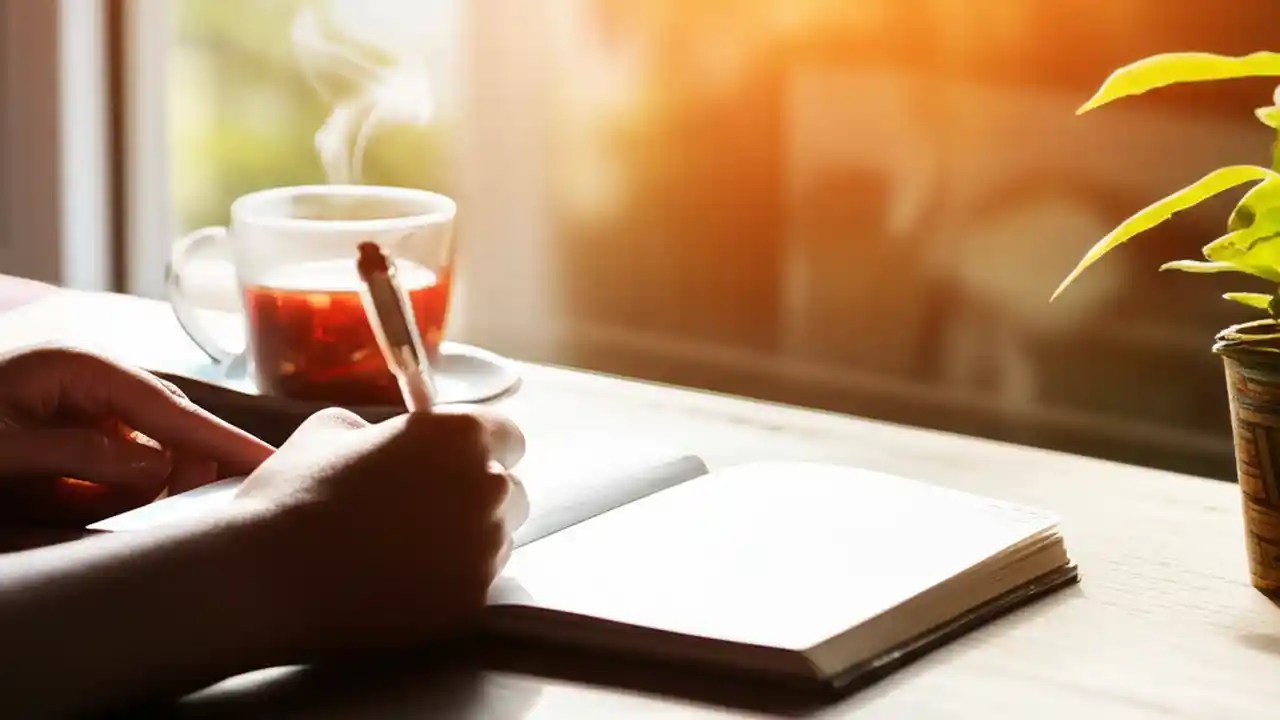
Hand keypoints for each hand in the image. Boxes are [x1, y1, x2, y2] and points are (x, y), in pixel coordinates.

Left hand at [0, 346, 273, 523]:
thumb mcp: (4, 451)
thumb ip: (83, 456)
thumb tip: (160, 467)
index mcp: (78, 368)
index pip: (168, 409)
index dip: (219, 440)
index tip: (266, 463)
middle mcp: (90, 380)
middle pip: (164, 429)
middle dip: (162, 474)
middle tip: (134, 505)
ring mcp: (83, 403)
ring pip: (142, 454)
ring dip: (120, 488)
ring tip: (62, 497)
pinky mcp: (75, 428)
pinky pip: (116, 464)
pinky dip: (101, 490)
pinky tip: (61, 496)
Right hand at [232, 405, 525, 651]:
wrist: (266, 576)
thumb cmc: (295, 492)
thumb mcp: (331, 429)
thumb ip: (382, 428)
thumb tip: (388, 440)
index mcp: (461, 436)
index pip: (507, 437)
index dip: (480, 448)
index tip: (453, 462)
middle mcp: (487, 490)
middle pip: (507, 492)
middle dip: (475, 497)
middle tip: (423, 510)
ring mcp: (484, 551)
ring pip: (496, 541)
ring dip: (465, 541)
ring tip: (405, 550)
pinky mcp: (470, 604)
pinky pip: (475, 585)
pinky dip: (448, 583)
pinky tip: (402, 582)